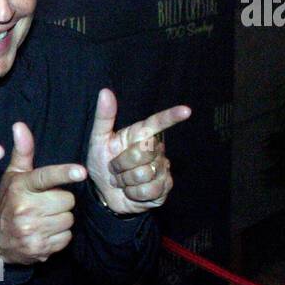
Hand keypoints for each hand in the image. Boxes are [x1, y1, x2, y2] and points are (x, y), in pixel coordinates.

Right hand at [0, 122, 88, 264]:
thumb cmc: (9, 202)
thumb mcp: (13, 176)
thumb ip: (22, 151)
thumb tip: (20, 125)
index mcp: (21, 187)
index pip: (46, 177)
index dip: (64, 173)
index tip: (81, 171)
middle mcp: (25, 209)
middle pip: (67, 200)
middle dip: (61, 202)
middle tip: (46, 204)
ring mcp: (31, 230)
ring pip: (69, 219)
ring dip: (61, 219)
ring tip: (44, 219)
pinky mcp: (39, 248)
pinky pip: (66, 237)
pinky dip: (59, 236)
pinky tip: (45, 233)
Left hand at [86, 89, 189, 215]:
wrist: (103, 192)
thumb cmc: (102, 162)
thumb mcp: (98, 140)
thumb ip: (103, 117)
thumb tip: (105, 92)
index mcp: (140, 134)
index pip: (157, 123)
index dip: (171, 116)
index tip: (186, 110)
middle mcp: (155, 149)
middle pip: (143, 152)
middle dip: (121, 164)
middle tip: (114, 168)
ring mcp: (161, 168)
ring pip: (145, 173)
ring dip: (125, 181)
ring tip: (122, 180)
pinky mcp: (163, 187)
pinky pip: (149, 190)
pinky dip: (133, 193)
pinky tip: (131, 191)